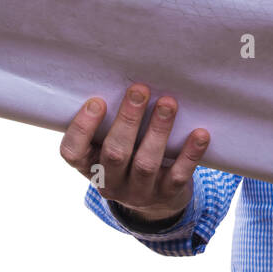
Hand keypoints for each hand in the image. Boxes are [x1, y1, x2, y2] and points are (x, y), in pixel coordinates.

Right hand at [59, 82, 209, 222]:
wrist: (154, 200)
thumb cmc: (127, 154)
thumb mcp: (108, 142)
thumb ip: (110, 119)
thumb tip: (124, 71)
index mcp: (89, 165)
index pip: (72, 152)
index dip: (82, 128)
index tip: (97, 101)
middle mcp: (110, 183)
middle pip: (115, 154)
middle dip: (128, 120)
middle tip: (140, 89)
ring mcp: (139, 192)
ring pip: (146, 163)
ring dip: (158, 130)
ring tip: (168, 103)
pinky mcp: (166, 195)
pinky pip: (178, 175)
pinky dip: (190, 153)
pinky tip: (200, 133)